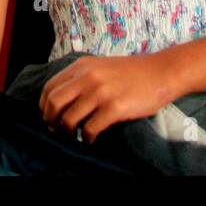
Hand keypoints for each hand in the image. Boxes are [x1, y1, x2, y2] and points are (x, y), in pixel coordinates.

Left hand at [39, 55, 175, 143]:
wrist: (161, 72)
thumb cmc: (132, 73)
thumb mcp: (101, 66)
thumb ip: (82, 77)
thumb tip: (62, 101)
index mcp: (82, 66)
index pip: (50, 88)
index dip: (44, 106)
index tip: (49, 117)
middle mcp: (88, 77)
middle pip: (54, 103)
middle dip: (51, 121)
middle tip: (57, 130)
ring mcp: (101, 92)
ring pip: (69, 119)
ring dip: (68, 132)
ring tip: (75, 136)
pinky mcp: (115, 107)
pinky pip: (90, 128)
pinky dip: (87, 138)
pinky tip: (91, 140)